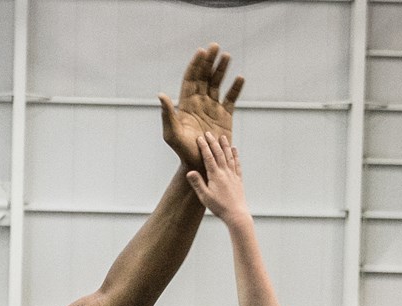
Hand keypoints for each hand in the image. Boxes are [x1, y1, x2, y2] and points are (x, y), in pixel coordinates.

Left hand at [159, 43, 243, 171]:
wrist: (200, 164)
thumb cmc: (182, 151)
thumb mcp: (172, 134)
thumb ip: (167, 114)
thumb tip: (161, 95)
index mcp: (186, 104)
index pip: (191, 79)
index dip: (195, 65)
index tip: (201, 52)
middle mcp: (199, 103)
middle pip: (205, 77)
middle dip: (209, 61)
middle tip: (215, 46)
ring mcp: (213, 108)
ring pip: (218, 84)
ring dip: (222, 69)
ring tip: (227, 56)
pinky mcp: (225, 116)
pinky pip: (231, 99)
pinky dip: (235, 88)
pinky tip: (240, 78)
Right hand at [185, 132, 248, 225]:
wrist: (236, 214)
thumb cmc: (219, 207)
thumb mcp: (204, 196)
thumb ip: (197, 183)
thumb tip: (190, 171)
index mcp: (215, 176)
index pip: (208, 157)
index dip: (204, 146)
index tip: (200, 138)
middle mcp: (225, 172)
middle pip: (219, 153)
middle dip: (213, 142)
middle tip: (208, 133)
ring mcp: (233, 175)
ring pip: (229, 156)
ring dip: (225, 145)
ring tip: (222, 136)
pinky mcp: (238, 179)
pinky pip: (237, 164)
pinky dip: (235, 155)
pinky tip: (234, 149)